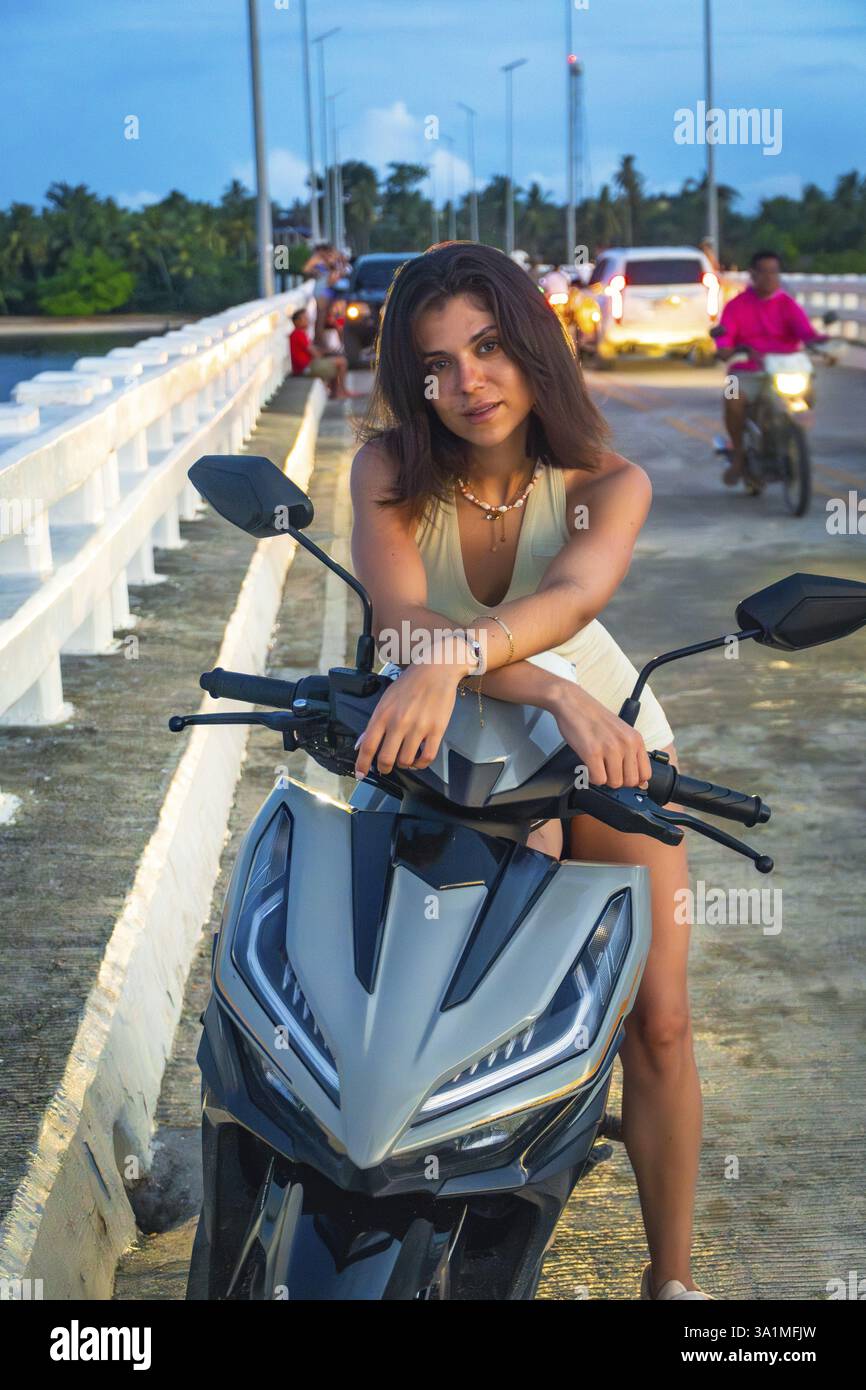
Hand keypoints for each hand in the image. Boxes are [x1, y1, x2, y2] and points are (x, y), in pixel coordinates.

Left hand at [354, 663, 461, 777]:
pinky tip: (419, 759)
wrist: (436, 669)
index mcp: (383, 714)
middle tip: (386, 767)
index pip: (368, 746)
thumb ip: (373, 724)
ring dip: (404, 765)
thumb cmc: (410, 684)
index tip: (361, 774)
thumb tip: (361, 744)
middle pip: (386, 759)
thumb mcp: (385, 700)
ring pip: (406, 761)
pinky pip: (426, 758)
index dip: (362, 764)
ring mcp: (418, 727)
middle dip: (384, 768)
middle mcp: (399, 722)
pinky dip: (421, 764)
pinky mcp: (436, 730)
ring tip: (405, 759)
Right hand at [549, 683, 651, 789]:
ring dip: (603, 779)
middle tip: (606, 770)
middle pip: (630, 781)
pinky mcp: (593, 752)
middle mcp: (626, 744)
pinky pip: (598, 779)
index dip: (633, 779)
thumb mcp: (621, 732)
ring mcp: (610, 748)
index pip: (646, 774)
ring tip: (596, 766)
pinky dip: (591, 777)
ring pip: (614, 782)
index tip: (622, 774)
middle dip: (617, 780)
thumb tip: (639, 781)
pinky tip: (588, 766)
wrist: (573, 702)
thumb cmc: (594, 718)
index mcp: (636, 739)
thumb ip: (630, 752)